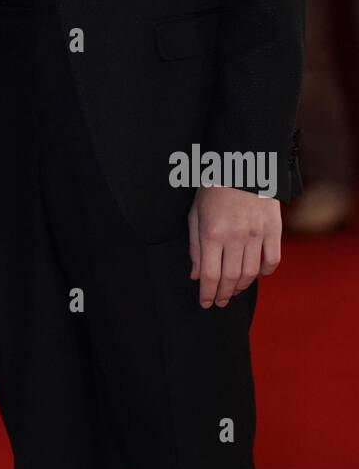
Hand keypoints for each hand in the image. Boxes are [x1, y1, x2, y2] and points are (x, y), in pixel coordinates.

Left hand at [188, 184, 281, 307]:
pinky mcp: (273, 230)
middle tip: (219, 301)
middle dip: (223, 295)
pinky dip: (265, 273)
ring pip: (251, 273)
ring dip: (241, 287)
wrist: (243, 165)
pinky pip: (272, 261)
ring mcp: (257, 234)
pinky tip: (256, 275)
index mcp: (212, 233)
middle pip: (230, 278)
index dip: (207, 294)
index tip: (204, 303)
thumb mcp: (195, 214)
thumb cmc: (214, 189)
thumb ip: (195, 246)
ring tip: (233, 291)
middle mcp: (235, 237)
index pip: (210, 275)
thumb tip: (196, 276)